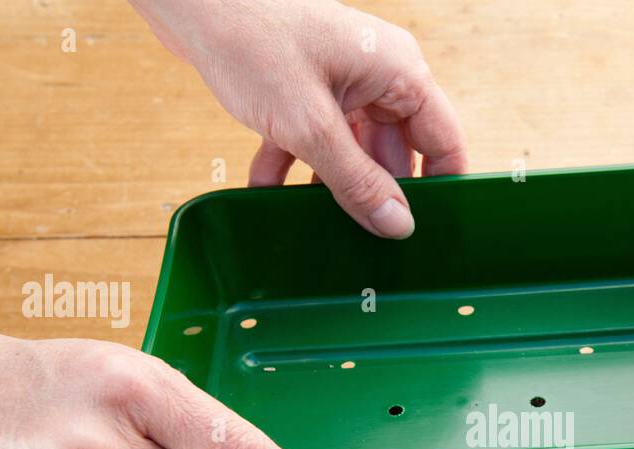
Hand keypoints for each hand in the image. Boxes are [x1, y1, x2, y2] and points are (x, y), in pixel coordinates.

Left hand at [132, 0, 467, 237]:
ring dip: (330, 185)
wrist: (190, 0)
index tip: (427, 232)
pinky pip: (313, 138)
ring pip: (352, 149)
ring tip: (316, 223)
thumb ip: (357, 182)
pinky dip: (293, 165)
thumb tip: (396, 225)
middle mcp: (377, 74)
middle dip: (376, 193)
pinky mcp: (304, 87)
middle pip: (395, 152)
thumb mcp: (310, 126)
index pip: (443, 140)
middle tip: (364, 240)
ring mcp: (340, 80)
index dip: (440, 188)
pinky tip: (269, 194)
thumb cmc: (251, 39)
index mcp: (398, 72)